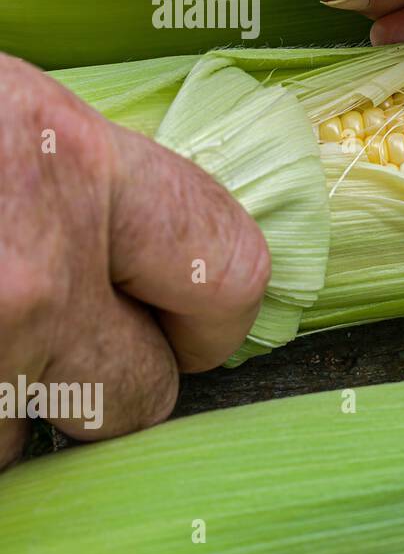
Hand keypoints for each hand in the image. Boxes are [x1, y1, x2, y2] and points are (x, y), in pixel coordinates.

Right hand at [0, 55, 269, 466]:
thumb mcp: (8, 112)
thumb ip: (83, 178)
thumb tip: (149, 245)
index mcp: (67, 158)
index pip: (231, 273)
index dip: (214, 319)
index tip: (188, 326)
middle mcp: (31, 267)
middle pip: (140, 396)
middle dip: (106, 385)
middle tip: (57, 349)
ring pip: (36, 442)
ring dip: (14, 411)